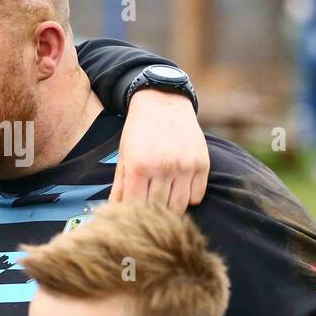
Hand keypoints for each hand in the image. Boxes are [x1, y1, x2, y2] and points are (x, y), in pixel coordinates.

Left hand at [110, 89, 208, 210]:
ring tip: (164, 200)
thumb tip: (114, 211)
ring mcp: (185, 166)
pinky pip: (197, 196)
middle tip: (149, 209)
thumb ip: (120, 185)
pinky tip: (179, 188)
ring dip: (171, 208)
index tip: (133, 214)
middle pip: (159, 209)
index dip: (133, 213)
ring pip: (180, 206)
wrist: (163, 101)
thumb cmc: (139, 130)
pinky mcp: (202, 163)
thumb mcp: (124, 155)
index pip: (136, 205)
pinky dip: (188, 198)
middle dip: (152, 212)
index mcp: (140, 165)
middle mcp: (163, 167)